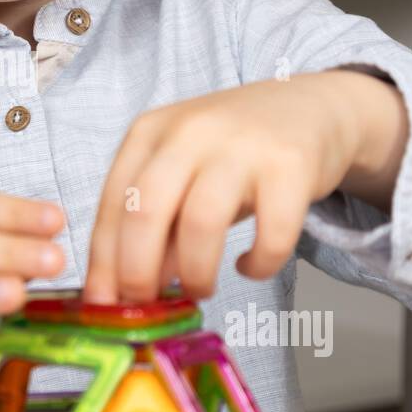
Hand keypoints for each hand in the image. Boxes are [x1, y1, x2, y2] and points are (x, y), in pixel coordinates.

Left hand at [83, 70, 398, 304]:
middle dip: (137, 272)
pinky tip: (251, 266)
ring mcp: (241, 145)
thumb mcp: (183, 175)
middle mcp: (190, 131)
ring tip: (200, 289)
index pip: (112, 203)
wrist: (308, 107)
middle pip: (145, 211)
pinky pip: (271, 233)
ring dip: (195, 273)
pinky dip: (259, 264)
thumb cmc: (233, 150)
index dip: (103, 262)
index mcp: (150, 131)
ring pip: (201, 223)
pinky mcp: (291, 165)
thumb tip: (130, 289)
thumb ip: (157, 225)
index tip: (103, 304)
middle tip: (147, 305)